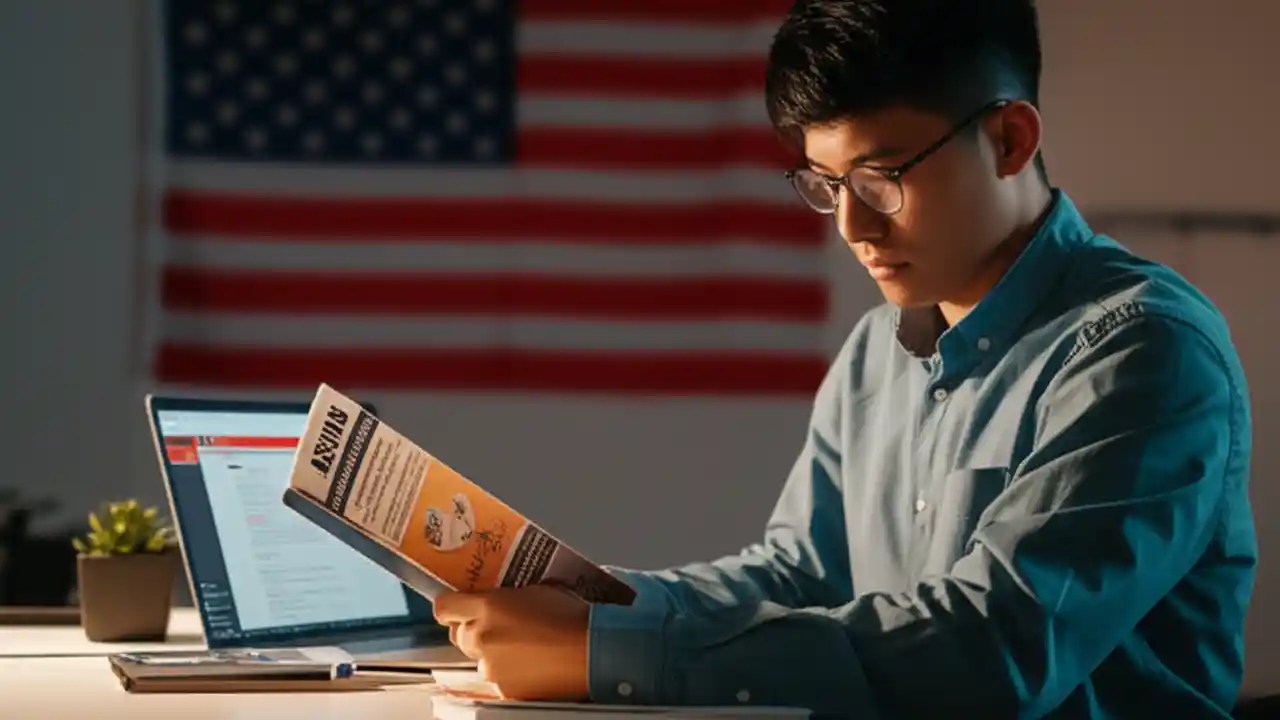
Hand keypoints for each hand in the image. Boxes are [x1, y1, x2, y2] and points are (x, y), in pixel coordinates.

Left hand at [433, 584, 590, 700]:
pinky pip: (496, 677)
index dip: (450, 606)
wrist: (590, 651)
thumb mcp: (534, 589)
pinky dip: (509, 671)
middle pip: (459, 634)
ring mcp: (490, 666)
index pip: (444, 608)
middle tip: (500, 625)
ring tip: (524, 646)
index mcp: (487, 607)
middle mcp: (481, 636)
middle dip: (475, 629)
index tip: (457, 606)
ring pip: (478, 657)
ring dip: (493, 652)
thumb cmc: (569, 616)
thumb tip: (494, 598)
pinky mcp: (503, 689)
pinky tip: (531, 663)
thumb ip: (504, 596)